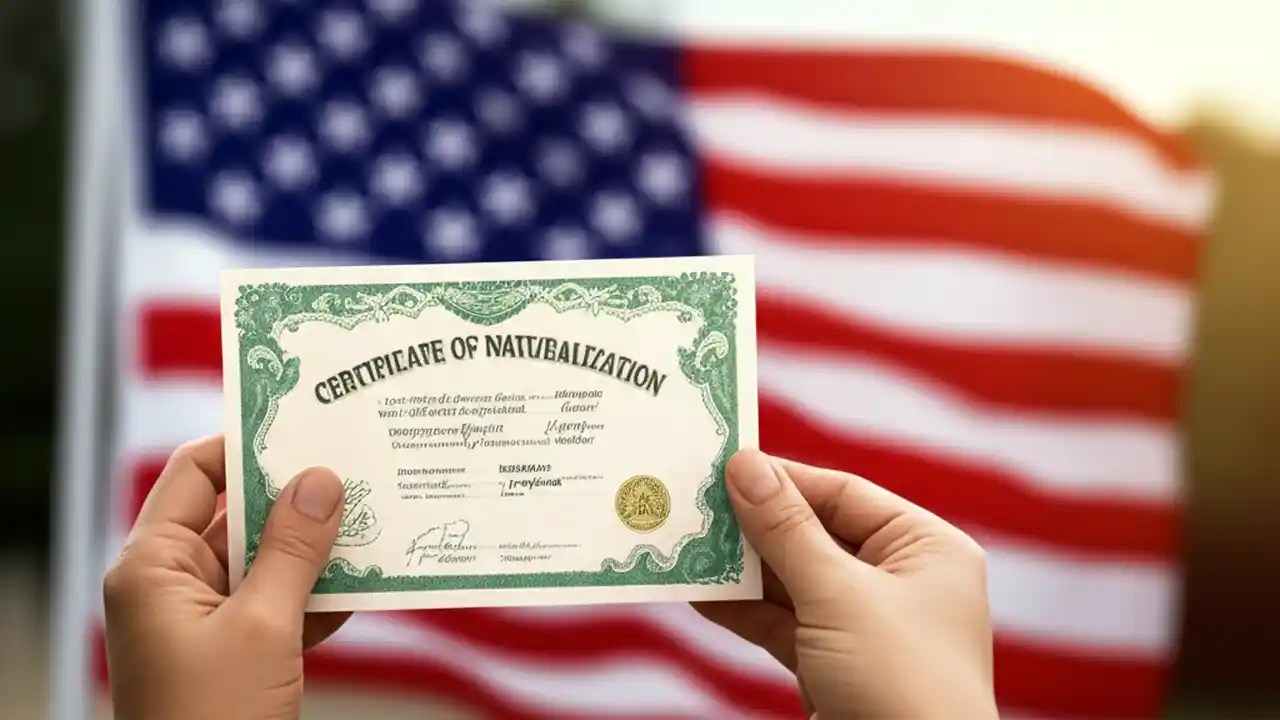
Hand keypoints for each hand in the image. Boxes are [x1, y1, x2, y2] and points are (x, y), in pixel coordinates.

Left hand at [103, 435, 350, 719]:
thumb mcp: (262, 628)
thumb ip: (293, 550)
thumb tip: (322, 480)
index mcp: (153, 567)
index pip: (198, 474)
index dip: (249, 444)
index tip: (308, 422)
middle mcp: (174, 585)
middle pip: (240, 514)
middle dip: (300, 495)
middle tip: (359, 465)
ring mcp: (208, 621)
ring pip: (270, 560)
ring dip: (321, 547)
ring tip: (378, 516)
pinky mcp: (240, 653)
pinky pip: (284, 604)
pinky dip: (323, 593)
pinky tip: (371, 579)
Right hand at [696, 450, 996, 718]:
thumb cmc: (900, 682)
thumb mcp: (839, 595)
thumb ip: (786, 529)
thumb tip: (745, 465)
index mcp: (926, 549)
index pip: (843, 493)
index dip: (783, 478)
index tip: (724, 464)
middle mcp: (901, 581)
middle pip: (813, 534)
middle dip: (754, 525)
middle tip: (694, 503)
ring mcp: (866, 627)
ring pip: (792, 581)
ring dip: (741, 568)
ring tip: (686, 545)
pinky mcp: (833, 666)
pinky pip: (782, 624)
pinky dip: (743, 611)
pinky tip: (701, 595)